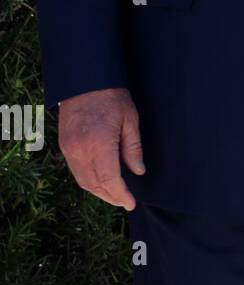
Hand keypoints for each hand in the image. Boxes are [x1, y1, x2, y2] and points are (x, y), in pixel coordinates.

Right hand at [57, 87, 143, 208]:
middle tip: (125, 202)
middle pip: (94, 184)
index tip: (131, 203)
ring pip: (83, 180)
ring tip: (115, 195)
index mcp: (99, 143)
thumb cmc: (112, 98)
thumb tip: (138, 172)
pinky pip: (75, 171)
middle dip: (110, 196)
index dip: (120, 194)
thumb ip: (133, 148)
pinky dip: (88, 180)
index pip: (109, 179)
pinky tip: (101, 182)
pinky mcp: (63, 146)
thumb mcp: (130, 120)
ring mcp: (69, 148)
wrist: (84, 81)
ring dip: (98, 191)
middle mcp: (80, 149)